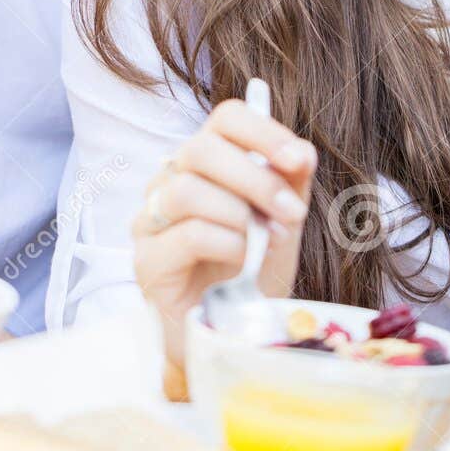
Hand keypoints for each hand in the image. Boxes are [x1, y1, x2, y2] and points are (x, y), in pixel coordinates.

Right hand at [132, 98, 316, 372]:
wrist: (233, 332)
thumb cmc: (252, 270)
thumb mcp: (281, 220)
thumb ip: (290, 184)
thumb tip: (302, 153)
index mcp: (205, 161)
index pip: (225, 118)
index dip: (262, 131)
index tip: (299, 159)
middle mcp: (169, 180)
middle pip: (200, 148)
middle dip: (256, 179)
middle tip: (292, 213)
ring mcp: (151, 220)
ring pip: (187, 189)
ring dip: (240, 214)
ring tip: (266, 241)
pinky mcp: (147, 261)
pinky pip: (188, 235)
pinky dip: (227, 244)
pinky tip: (243, 263)